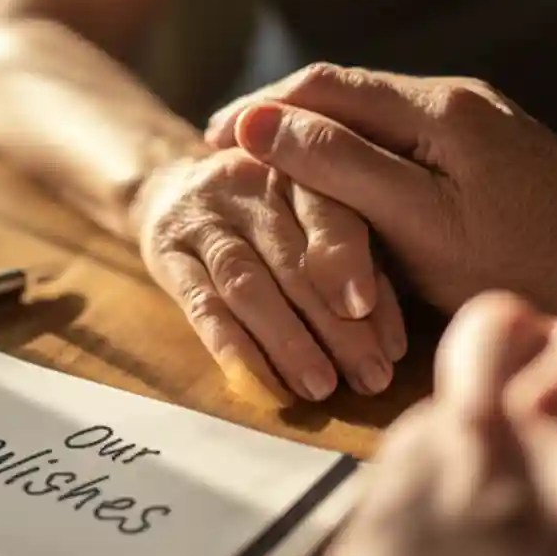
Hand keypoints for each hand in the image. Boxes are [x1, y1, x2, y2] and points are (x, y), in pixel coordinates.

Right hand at [130, 147, 406, 402]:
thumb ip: (353, 256)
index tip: (377, 319)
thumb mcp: (313, 213)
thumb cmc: (268, 212)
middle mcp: (247, 183)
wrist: (169, 186)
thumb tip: (391, 343)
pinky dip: (234, 349)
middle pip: (292, 260)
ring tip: (322, 388)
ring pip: (247, 285)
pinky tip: (263, 387)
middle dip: (336, 326)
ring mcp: (202, 217)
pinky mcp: (165, 253)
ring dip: (287, 342)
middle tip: (371, 377)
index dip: (352, 265)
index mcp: (296, 167)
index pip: (329, 214)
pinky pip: (201, 306)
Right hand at [205, 64, 556, 319]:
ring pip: (367, 121)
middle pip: (342, 96)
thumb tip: (260, 124)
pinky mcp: (478, 156)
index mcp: (433, 110)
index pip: (322, 87)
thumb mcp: (418, 220)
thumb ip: (340, 167)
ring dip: (310, 142)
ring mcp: (467, 127)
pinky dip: (348, 162)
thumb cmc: (521, 260)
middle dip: (278, 124)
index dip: (259, 112)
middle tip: (223, 156)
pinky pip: (395, 145)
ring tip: (261, 175)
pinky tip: (326, 189)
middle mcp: (449, 104)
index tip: (212, 140)